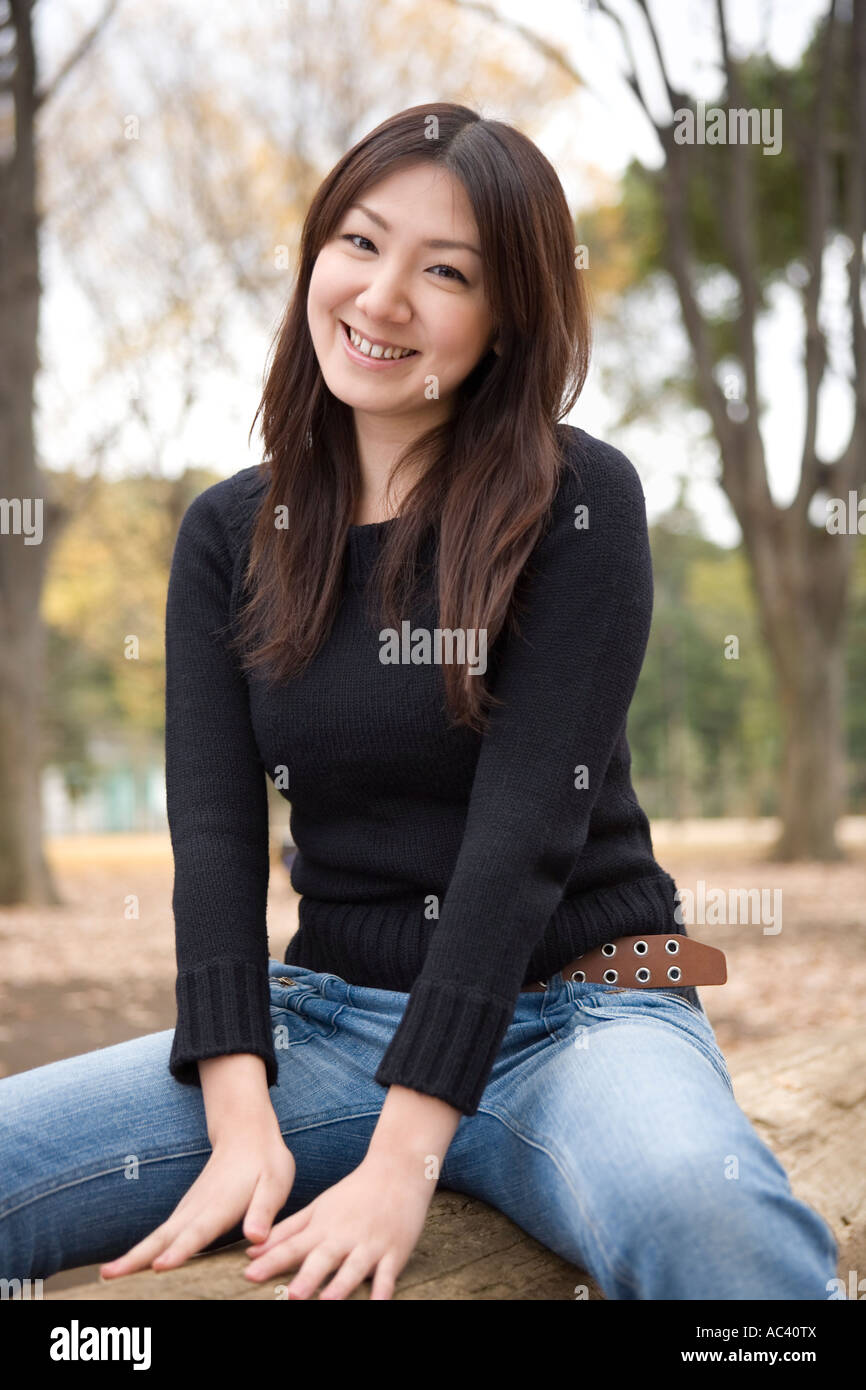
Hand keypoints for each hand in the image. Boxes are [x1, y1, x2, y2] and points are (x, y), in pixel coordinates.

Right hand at [99, 1121, 294, 1278]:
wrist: (246, 1136)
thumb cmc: (265, 1164)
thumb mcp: (275, 1184)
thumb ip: (263, 1211)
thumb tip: (256, 1237)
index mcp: (220, 1206)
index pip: (197, 1232)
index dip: (180, 1250)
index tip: (160, 1266)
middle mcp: (197, 1209)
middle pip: (163, 1237)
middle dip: (137, 1257)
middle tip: (108, 1275)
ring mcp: (187, 1210)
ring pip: (156, 1237)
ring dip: (133, 1255)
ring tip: (108, 1275)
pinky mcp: (184, 1213)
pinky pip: (160, 1236)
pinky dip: (141, 1251)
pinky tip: (129, 1266)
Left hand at [244, 1150, 435, 1299]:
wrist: (397, 1170)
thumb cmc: (353, 1193)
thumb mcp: (317, 1208)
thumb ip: (285, 1231)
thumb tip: (250, 1251)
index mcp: (323, 1226)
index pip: (292, 1246)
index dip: (271, 1261)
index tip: (249, 1275)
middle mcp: (344, 1236)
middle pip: (322, 1259)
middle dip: (306, 1278)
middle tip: (291, 1296)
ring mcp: (370, 1244)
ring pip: (354, 1268)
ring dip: (341, 1286)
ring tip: (327, 1301)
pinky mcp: (394, 1252)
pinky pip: (388, 1274)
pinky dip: (384, 1291)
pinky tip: (379, 1305)